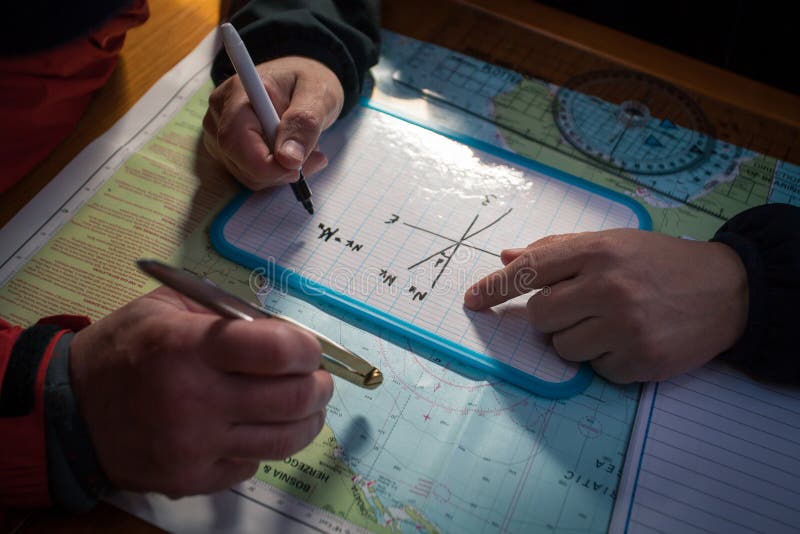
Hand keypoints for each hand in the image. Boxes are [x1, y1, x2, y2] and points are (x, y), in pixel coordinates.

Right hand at [69, 286, 332, 495]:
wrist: (70, 411)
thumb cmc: (122, 351)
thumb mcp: (165, 309)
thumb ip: (225, 313)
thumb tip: (284, 330)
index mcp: (188, 347)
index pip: (278, 351)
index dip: (307, 349)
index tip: (308, 349)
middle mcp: (194, 399)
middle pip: (294, 399)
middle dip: (319, 386)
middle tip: (317, 379)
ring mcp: (194, 446)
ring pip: (284, 440)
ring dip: (307, 420)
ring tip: (304, 406)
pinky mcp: (191, 479)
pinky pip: (253, 464)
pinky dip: (262, 445)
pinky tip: (251, 428)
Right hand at [203, 56, 343, 189]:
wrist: (300, 82)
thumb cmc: (307, 82)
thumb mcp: (318, 95)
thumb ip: (304, 123)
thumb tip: (288, 159)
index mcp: (238, 93)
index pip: (236, 142)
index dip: (268, 165)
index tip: (300, 166)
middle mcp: (220, 113)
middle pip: (241, 164)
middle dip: (281, 170)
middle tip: (315, 155)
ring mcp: (218, 133)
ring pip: (247, 175)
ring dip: (281, 171)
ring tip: (302, 147)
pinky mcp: (226, 149)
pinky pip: (250, 175)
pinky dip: (274, 172)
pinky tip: (288, 153)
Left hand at [464, 229, 748, 382]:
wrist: (727, 290)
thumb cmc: (659, 263)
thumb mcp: (611, 242)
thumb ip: (557, 249)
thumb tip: (506, 257)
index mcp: (596, 251)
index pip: (528, 270)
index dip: (494, 287)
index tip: (472, 300)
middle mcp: (608, 287)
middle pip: (539, 316)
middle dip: (551, 315)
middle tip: (582, 305)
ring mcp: (625, 327)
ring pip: (562, 347)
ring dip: (577, 339)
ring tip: (612, 322)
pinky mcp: (640, 360)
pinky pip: (594, 369)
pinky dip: (606, 359)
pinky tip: (631, 339)